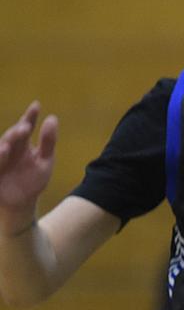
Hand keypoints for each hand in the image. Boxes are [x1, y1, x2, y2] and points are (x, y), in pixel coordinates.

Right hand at [0, 102, 57, 236]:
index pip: (26, 126)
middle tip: (25, 127)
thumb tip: (52, 118)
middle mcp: (9, 149)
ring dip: (3, 145)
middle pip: (11, 137)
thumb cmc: (33, 180)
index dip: (30, 116)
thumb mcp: (46, 161)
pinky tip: (3, 152)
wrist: (22, 204)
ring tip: (9, 144)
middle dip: (16, 132)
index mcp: (23, 144)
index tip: (37, 105)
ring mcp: (0, 161)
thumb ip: (49, 141)